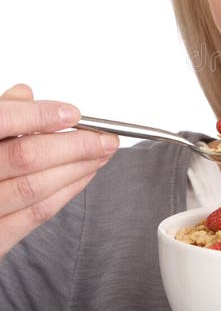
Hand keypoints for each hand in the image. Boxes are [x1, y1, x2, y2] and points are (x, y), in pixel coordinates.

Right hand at [0, 83, 118, 256]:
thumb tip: (25, 94)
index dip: (39, 116)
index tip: (72, 112)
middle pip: (25, 157)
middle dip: (74, 145)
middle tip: (105, 136)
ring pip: (35, 189)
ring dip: (78, 168)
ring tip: (102, 153)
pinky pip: (34, 216)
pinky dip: (65, 193)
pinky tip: (83, 176)